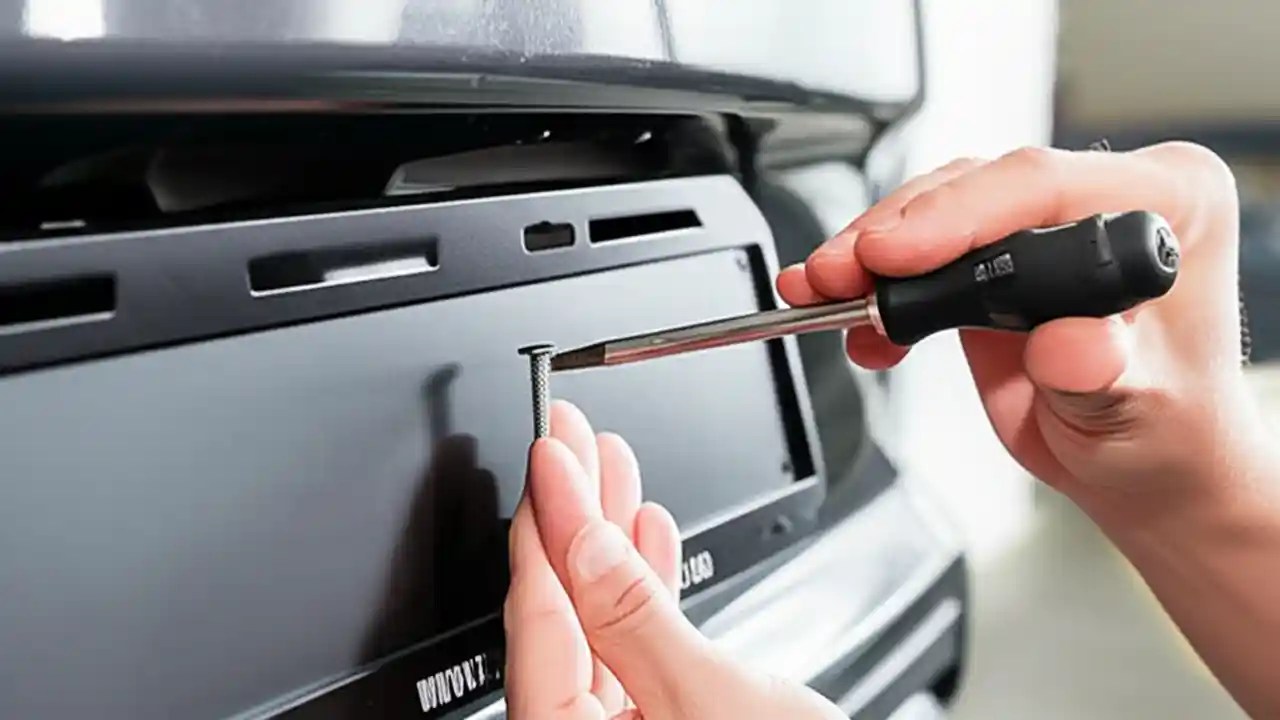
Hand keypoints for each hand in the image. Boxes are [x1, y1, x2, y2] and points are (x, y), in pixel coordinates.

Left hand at [504, 400, 842, 718]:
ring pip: (605, 618)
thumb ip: (636, 620)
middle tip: (569, 439)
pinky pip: (643, 644)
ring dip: (612, 536)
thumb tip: (583, 543)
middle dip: (573, 515)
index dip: (546, 524)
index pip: (541, 619)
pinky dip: (652, 584)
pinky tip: (650, 531)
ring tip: (610, 465)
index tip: (549, 454)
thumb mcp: (710, 701)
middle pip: (565, 612)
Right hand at [778, 142, 1260, 517]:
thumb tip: (1069, 345)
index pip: (1046, 182)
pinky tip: (853, 321)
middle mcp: (1104, 198)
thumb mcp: (1145, 407)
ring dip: (869, 256)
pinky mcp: (993, 260)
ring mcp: (1043, 227)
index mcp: (1169, 202)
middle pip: (977, 190)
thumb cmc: (1167, 432)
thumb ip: (1103, 370)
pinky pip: (921, 254)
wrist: (1140, 466)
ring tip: (824, 291)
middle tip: (838, 274)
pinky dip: (877, 288)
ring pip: (936, 213)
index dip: (959, 214)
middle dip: (896, 235)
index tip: (895, 255)